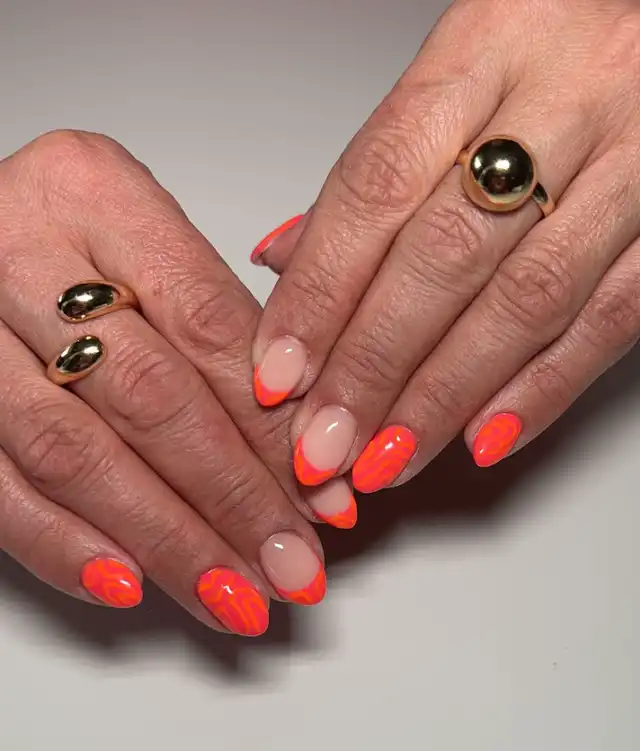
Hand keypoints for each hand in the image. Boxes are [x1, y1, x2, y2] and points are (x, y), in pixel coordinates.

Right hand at [0, 130, 353, 635]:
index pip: (210, 328)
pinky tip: (130, 586)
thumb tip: (308, 451)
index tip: (327, 498)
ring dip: (165, 541)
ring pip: (76, 454)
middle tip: (292, 567)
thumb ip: (220, 325)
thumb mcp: (146, 241)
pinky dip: (64, 545)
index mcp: (96, 195)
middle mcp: (22, 253)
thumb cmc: (69, 240)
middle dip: (233, 500)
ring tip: (233, 597)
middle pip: (151, 398)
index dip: (274, 427)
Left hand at [251, 0, 638, 495]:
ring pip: (525, 299)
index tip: (280, 371)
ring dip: (444, 395)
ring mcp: (636, 159)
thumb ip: (376, 173)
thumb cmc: (555, 48)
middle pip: (444, 255)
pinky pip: (612, 317)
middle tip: (324, 441)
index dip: (322, 291)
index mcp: (488, 43)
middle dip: (373, 365)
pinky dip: (543, 388)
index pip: (377, 188)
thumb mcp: (457, 78)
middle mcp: (568, 94)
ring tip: (387, 458)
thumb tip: (284, 261)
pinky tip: (482, 437)